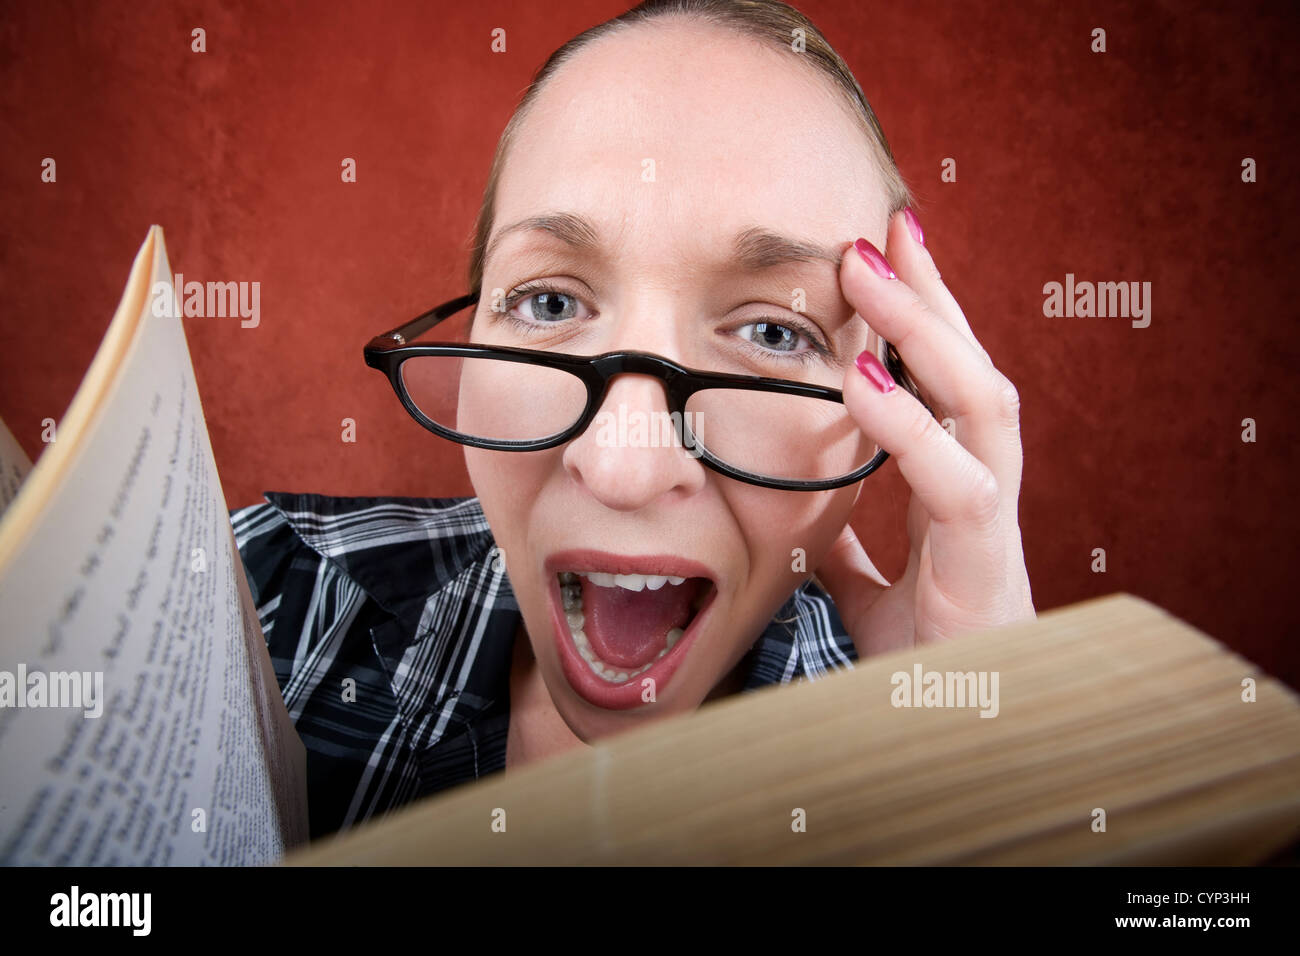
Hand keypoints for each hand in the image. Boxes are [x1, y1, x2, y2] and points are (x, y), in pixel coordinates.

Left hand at [815, 208, 1034, 655]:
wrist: (956, 732)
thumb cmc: (923, 656)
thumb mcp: (866, 586)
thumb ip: (844, 545)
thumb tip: (806, 515)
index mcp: (956, 487)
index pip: (944, 380)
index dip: (919, 316)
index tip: (880, 251)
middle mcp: (984, 489)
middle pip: (969, 368)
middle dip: (930, 296)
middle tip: (883, 226)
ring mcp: (993, 523)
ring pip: (981, 403)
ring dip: (926, 333)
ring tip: (869, 274)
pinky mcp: (985, 567)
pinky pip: (959, 484)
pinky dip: (912, 427)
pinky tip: (865, 380)